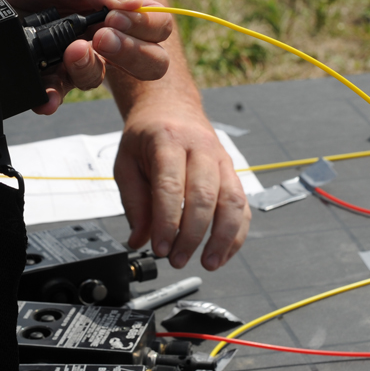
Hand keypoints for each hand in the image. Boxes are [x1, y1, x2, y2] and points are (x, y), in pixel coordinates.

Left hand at [0, 0, 171, 112]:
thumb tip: (134, 3)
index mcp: (115, 7)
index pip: (157, 28)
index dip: (147, 27)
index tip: (118, 15)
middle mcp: (100, 37)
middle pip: (146, 63)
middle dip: (132, 53)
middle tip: (102, 35)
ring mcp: (72, 59)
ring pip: (98, 79)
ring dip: (90, 67)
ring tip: (71, 49)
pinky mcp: (42, 76)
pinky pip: (56, 97)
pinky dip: (53, 98)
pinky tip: (47, 93)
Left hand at [115, 102, 250, 270]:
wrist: (171, 107)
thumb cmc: (148, 135)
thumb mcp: (126, 162)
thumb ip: (133, 202)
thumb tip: (139, 239)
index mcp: (168, 141)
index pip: (171, 186)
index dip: (166, 221)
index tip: (159, 247)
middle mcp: (200, 148)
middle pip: (204, 196)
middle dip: (192, 235)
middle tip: (177, 259)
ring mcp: (222, 160)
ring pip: (232, 201)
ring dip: (222, 238)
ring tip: (208, 263)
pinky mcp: (233, 172)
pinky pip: (242, 205)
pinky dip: (236, 233)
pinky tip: (223, 253)